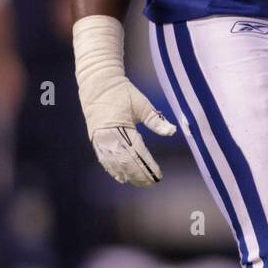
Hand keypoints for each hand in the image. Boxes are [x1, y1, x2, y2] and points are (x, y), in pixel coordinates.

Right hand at [73, 15, 175, 185]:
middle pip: (126, 162)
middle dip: (139, 174)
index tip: (158, 175)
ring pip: (114, 163)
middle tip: (151, 183)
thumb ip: (156, 120)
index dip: (148, 166)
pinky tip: (121, 178)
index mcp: (122, 127)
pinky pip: (104, 159)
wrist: (97, 84)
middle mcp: (110, 137)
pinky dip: (113, 170)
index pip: (138, 153)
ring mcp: (100, 140)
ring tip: (140, 183)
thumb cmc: (122, 92)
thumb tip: (172, 131)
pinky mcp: (95, 140)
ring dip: (128, 175)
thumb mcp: (141, 104)